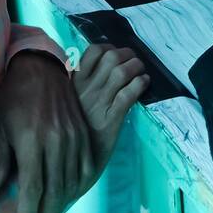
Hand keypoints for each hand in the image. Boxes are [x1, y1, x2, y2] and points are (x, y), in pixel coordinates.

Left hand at [0, 51, 92, 212]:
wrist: (39, 69)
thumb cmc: (12, 100)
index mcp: (32, 141)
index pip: (32, 189)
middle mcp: (56, 141)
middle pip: (54, 191)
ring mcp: (73, 136)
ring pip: (71, 181)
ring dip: (60, 208)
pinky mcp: (82, 132)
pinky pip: (84, 165)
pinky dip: (77, 186)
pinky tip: (68, 198)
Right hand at [73, 44, 148, 174]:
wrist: (68, 164)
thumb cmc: (72, 130)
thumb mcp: (69, 103)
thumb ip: (80, 85)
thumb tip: (99, 66)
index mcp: (75, 83)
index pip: (93, 51)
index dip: (110, 48)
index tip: (116, 55)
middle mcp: (86, 90)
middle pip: (112, 56)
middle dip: (128, 55)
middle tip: (134, 63)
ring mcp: (98, 104)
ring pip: (121, 72)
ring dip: (137, 67)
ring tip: (141, 72)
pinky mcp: (111, 120)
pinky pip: (127, 94)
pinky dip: (140, 84)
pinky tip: (144, 84)